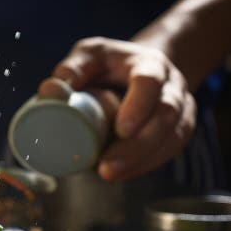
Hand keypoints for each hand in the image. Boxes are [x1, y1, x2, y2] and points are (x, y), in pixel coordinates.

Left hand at [39, 37, 196, 181]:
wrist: (141, 68)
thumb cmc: (109, 63)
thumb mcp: (90, 55)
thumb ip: (71, 70)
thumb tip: (50, 90)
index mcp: (149, 63)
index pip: (150, 82)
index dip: (139, 106)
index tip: (121, 130)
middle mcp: (171, 85)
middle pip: (165, 115)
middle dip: (137, 146)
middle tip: (106, 168)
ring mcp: (181, 109)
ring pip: (172, 137)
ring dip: (140, 160)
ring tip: (109, 174)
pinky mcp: (179, 130)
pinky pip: (169, 151)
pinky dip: (144, 166)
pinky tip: (122, 174)